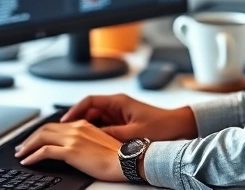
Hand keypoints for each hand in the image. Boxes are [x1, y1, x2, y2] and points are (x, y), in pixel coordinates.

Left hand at [14, 120, 126, 181]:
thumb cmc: (117, 156)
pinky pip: (44, 151)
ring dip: (28, 146)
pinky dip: (32, 155)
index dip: (41, 132)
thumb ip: (85, 140)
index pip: (55, 125)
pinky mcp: (70, 151)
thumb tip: (73, 148)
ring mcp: (72, 139)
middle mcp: (76, 128)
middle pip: (45, 129)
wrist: (125, 161)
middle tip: (22, 147)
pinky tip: (28, 161)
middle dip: (30, 138)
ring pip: (41, 137)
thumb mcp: (99, 142)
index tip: (33, 139)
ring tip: (21, 154)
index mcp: (83, 125)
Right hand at [61, 94, 196, 141]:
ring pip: (97, 120)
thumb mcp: (133, 134)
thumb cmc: (162, 126)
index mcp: (119, 102)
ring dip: (87, 129)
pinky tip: (93, 144)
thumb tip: (92, 137)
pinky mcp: (124, 124)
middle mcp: (118, 106)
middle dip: (78, 122)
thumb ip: (111, 134)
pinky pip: (105, 127)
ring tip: (77, 140)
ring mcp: (120, 115)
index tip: (65, 121)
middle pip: (90, 111)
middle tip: (67, 134)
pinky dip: (97, 134)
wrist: (179, 128)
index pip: (89, 101)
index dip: (74, 110)